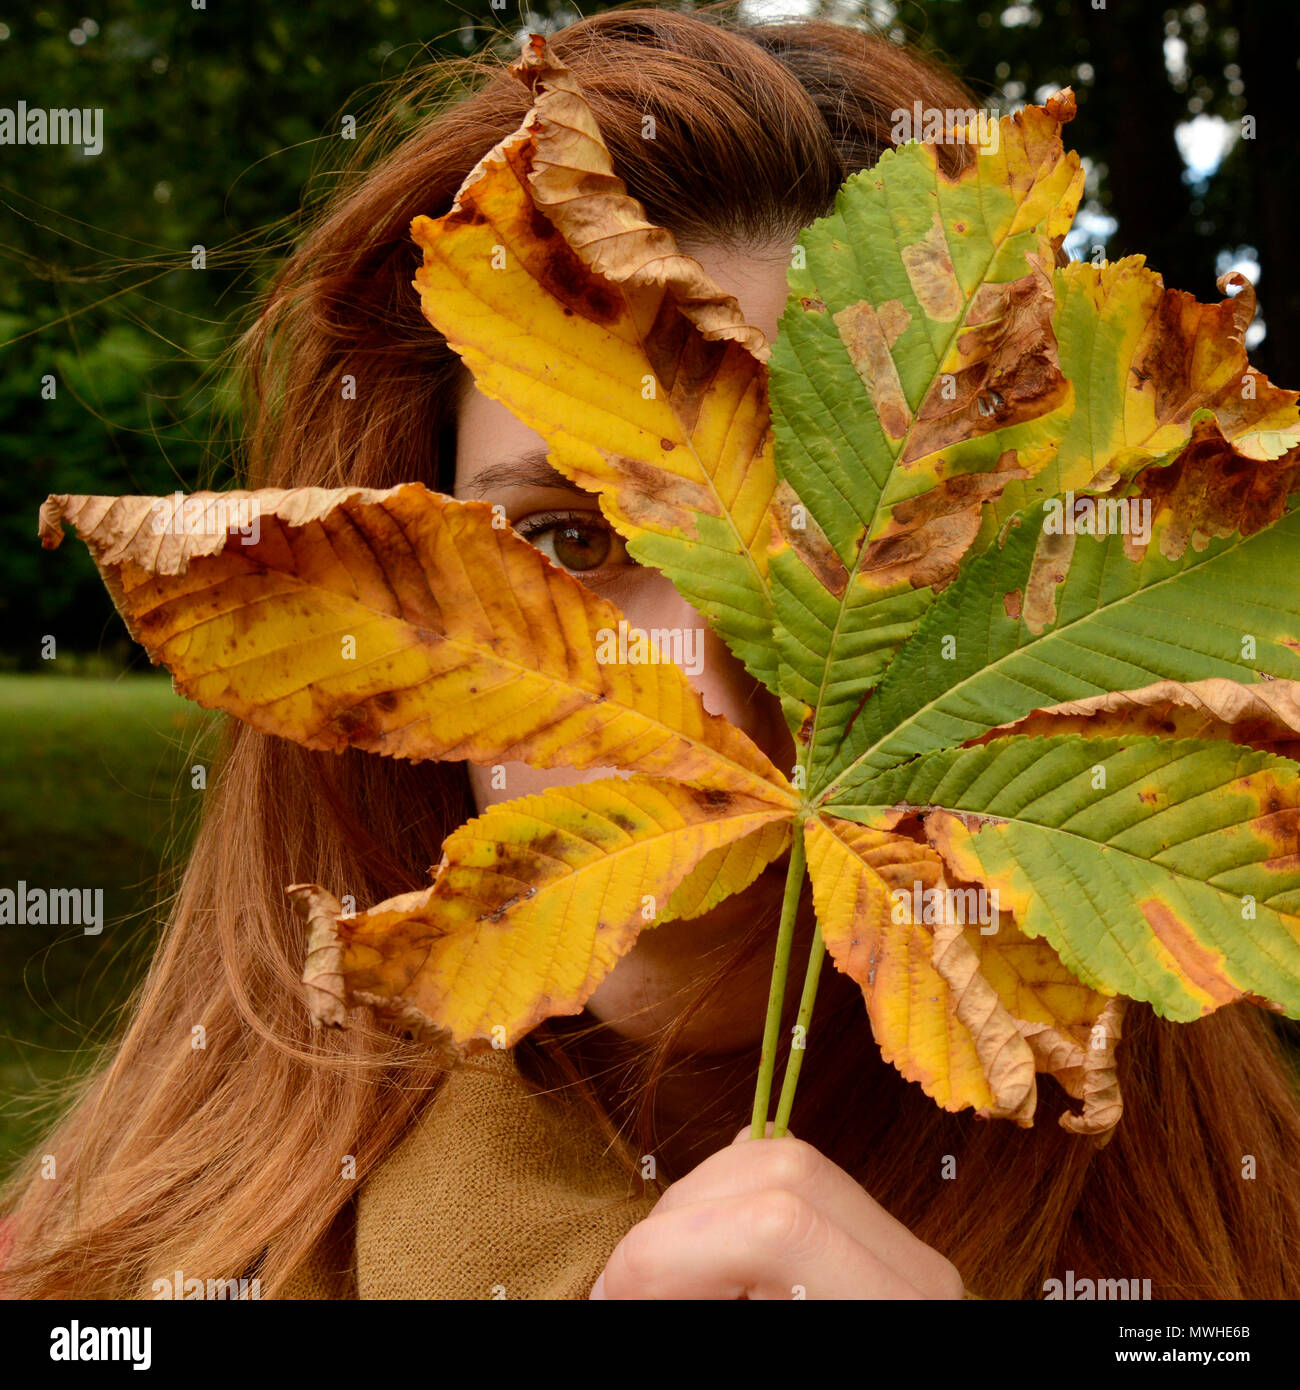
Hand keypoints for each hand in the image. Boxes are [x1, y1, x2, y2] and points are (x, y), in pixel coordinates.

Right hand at [589, 1127, 964, 1299]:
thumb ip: (698, 1318)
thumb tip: (617, 1295)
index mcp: (890, 1325)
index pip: (777, 1230)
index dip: (667, 1256)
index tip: (608, 1302)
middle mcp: (917, 1280)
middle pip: (781, 1174)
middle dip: (678, 1222)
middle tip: (626, 1292)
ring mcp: (907, 1256)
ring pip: (788, 1157)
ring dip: (700, 1203)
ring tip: (663, 1275)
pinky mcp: (884, 1249)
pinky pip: (802, 1180)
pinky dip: (735, 1197)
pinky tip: (705, 1247)